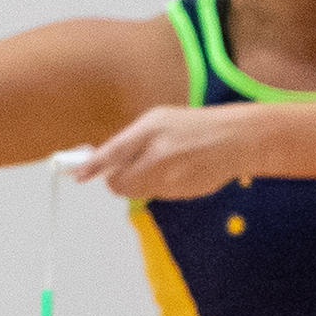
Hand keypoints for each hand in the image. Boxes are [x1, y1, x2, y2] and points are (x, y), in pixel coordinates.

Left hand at [76, 98, 267, 199]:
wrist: (236, 140)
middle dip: (116, 179)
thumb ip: (129, 140)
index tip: (78, 175)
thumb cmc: (194, 126)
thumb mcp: (158, 120)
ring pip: (138, 191)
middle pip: (120, 184)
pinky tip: (178, 170)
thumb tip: (101, 161)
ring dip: (139, 182)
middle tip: (124, 168)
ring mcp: (171, 180)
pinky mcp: (182, 194)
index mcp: (150, 133)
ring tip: (161, 163)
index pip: (112, 155)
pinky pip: (159, 195)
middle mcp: (158, 159)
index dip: (92, 167)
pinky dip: (160, 186)